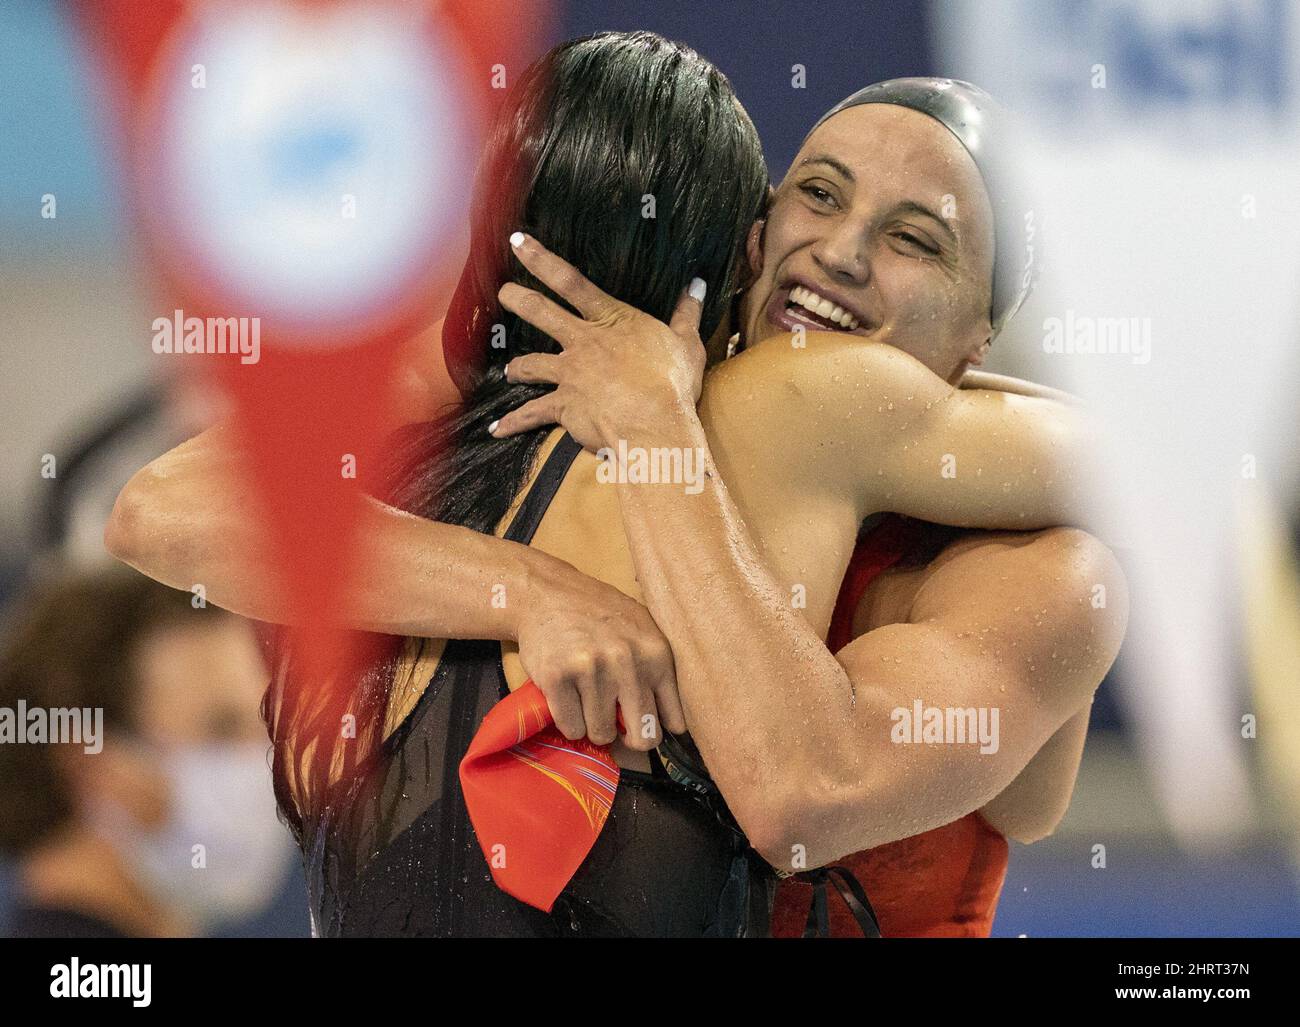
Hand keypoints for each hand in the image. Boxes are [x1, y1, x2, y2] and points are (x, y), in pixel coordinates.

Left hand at [491, 232, 707, 449]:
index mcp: (611, 320)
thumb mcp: (687, 343)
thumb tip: (696, 286)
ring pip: (529, 364)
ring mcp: (569, 374)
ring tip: (508, 371)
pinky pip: (532, 414)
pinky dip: (514, 422)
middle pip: (539, 313)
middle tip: (502, 293)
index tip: (517, 242)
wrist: (654, 425)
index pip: (571, 281)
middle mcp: (583, 342)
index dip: (540, 259)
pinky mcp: (563, 406)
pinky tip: (498, 429)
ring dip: (516, 367)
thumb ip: (687, 313)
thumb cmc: (673, 383)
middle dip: (516, 299)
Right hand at [516, 560, 685, 749]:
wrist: (548, 593)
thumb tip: (669, 725)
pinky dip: (569, 721)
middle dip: (629, 738)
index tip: (643, 725)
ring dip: (593, 724)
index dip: (656, 728)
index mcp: (656, 654)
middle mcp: (628, 663)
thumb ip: (656, 671)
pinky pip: (571, 728)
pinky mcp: (557, 679)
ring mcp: (592, 671)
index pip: (672, 721)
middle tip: (615, 726)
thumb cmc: (598, 614)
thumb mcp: (642, 630)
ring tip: (586, 699)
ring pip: (602, 734)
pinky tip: (568, 698)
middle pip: (643, 737)